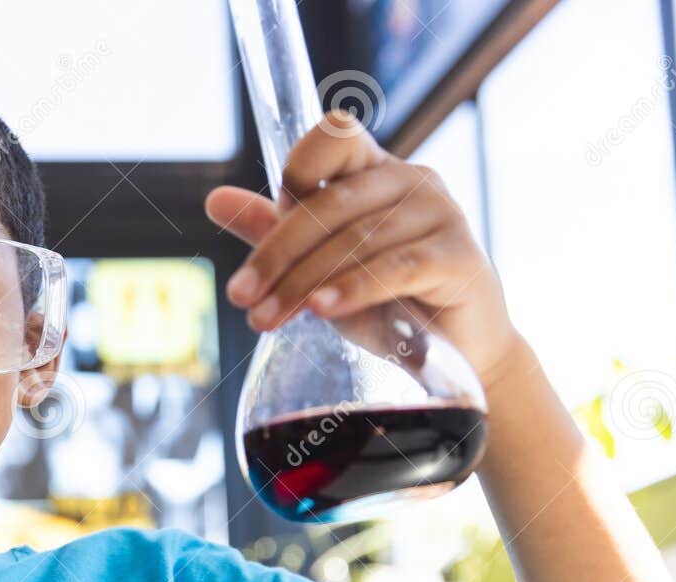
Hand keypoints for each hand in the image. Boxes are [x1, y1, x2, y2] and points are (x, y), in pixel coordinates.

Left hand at [205, 110, 520, 383]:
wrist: (461, 350)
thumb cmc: (387, 299)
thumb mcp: (321, 264)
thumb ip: (274, 231)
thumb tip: (215, 199)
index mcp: (376, 170)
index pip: (334, 137)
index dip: (296, 171)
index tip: (263, 227)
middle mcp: (412, 181)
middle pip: (331, 204)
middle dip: (277, 255)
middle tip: (241, 298)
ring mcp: (441, 215)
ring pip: (356, 241)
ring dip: (302, 283)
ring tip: (266, 318)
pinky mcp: (460, 258)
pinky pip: (396, 269)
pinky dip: (354, 289)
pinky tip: (323, 310)